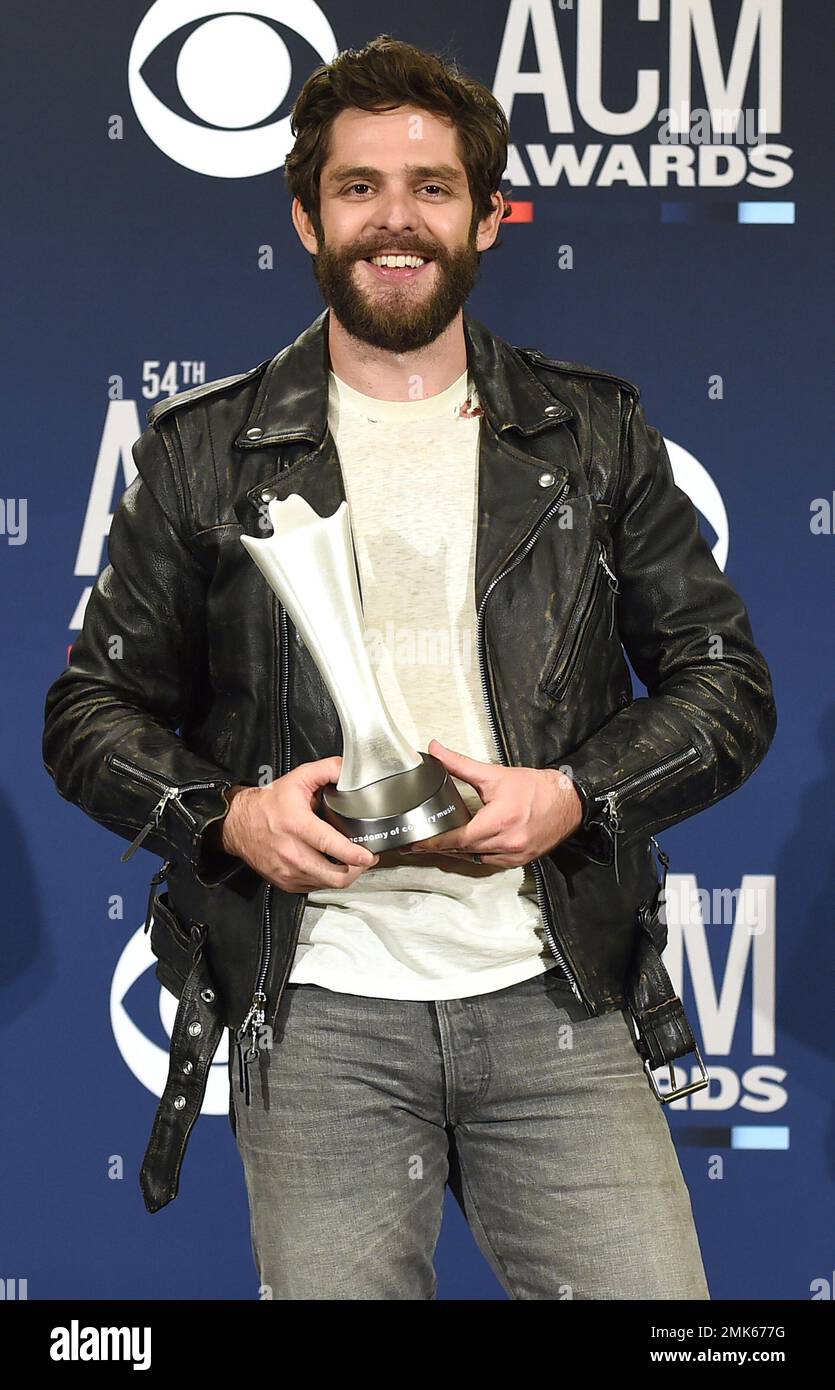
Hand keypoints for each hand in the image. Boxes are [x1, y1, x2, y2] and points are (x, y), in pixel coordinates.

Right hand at [220, 756, 379, 890]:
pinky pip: (315, 886)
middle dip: (356, 870)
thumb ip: (327, 770)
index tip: (368, 855)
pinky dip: (327, 879)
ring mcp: (288, 871)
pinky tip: (331, 866)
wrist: (237, 824)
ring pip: (327, 884)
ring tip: (352, 862)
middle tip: (366, 859)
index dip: (352, 854)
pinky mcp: (285, 882)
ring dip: (344, 875)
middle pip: (333, 875)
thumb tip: (350, 770)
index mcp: (296, 825)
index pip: (328, 844)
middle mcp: (291, 852)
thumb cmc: (268, 803)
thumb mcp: (298, 778)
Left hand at [404, 738, 582, 866]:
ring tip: (436, 845)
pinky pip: (489, 861)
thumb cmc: (536, 788)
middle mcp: (507, 842)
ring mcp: (514, 855)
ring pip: (475, 858)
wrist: (569, 803)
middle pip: (463, 850)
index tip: (415, 843)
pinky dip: (475, 854)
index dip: (435, 842)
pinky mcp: (519, 860)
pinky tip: (466, 846)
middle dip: (440, 847)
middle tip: (418, 843)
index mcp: (500, 820)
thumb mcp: (495, 774)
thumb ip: (461, 764)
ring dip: (457, 852)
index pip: (459, 838)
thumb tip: (436, 750)